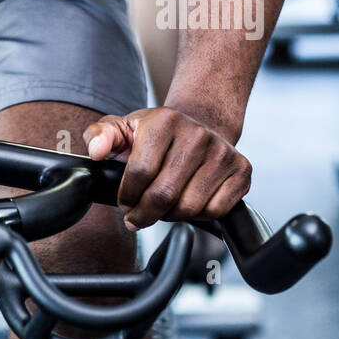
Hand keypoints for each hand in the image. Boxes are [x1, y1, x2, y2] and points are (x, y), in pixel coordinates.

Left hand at [83, 107, 251, 229]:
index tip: (124, 203)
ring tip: (163, 206)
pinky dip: (198, 216)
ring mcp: (222, 152)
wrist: (200, 124)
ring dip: (171, 216)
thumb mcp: (123, 127)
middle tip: (138, 217)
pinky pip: (216, 211)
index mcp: (164, 120)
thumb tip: (96, 151)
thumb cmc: (156, 133)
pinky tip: (188, 202)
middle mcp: (197, 134)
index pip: (139, 171)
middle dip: (145, 214)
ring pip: (190, 207)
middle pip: (165, 194)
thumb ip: (99, 136)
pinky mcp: (242, 169)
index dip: (127, 196)